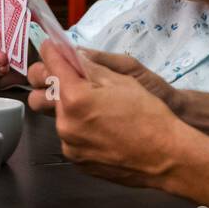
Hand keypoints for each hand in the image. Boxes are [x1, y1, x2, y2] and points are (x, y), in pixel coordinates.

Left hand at [29, 40, 188, 187]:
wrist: (166, 158)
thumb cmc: (149, 116)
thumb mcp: (123, 81)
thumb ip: (92, 67)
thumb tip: (74, 55)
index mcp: (75, 97)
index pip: (51, 66)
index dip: (51, 52)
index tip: (51, 47)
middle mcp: (65, 123)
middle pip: (42, 95)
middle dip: (51, 85)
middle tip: (72, 80)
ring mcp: (70, 145)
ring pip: (57, 118)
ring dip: (69, 108)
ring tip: (96, 109)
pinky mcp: (77, 161)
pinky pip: (69, 138)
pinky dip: (80, 129)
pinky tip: (104, 128)